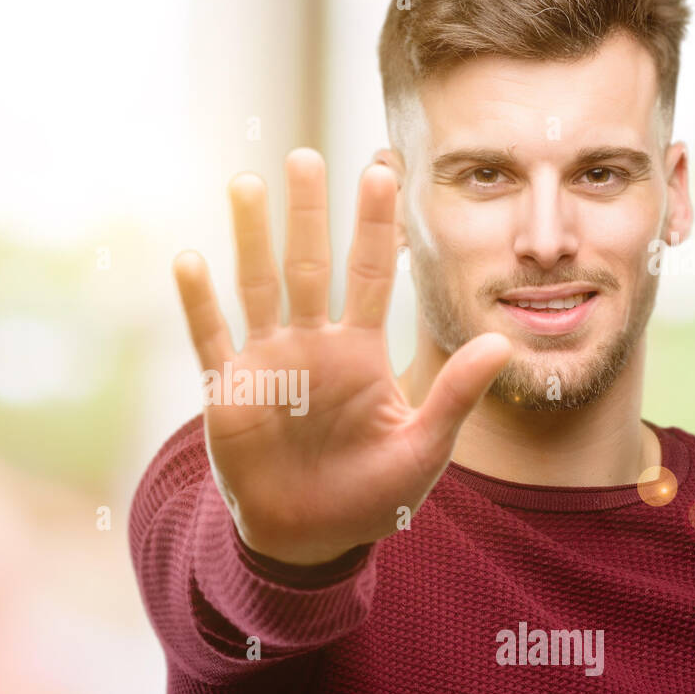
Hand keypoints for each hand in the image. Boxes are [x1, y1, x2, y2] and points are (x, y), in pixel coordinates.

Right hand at [173, 148, 510, 564]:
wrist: (310, 538)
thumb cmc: (371, 495)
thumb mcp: (423, 448)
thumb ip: (455, 395)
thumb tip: (504, 343)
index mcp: (360, 351)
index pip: (369, 274)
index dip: (374, 224)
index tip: (381, 168)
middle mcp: (312, 344)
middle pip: (309, 265)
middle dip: (308, 213)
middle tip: (305, 155)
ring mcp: (267, 362)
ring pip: (257, 287)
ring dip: (251, 237)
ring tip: (247, 183)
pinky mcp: (228, 391)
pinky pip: (211, 339)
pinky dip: (199, 304)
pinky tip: (189, 260)